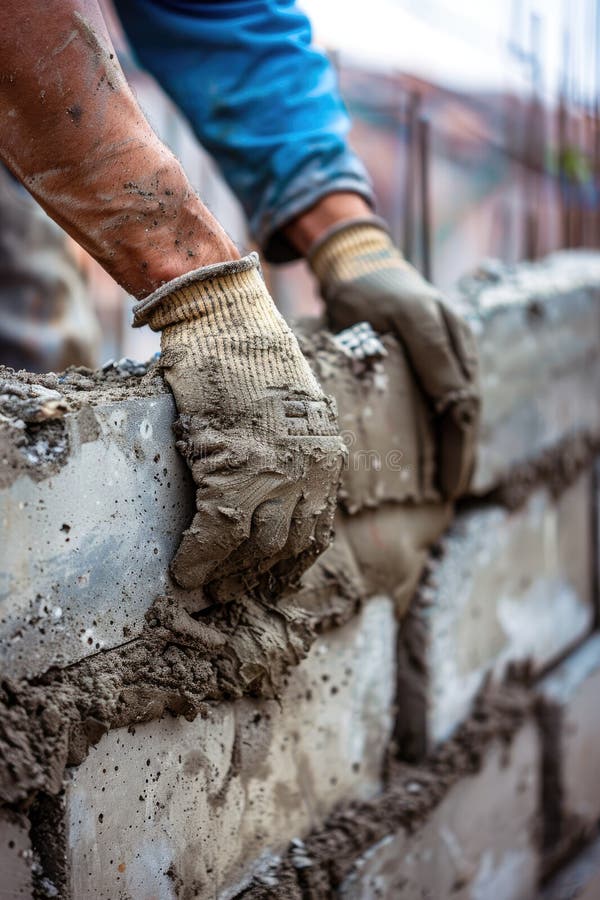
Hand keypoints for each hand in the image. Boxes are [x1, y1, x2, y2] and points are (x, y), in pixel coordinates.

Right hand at [133, 254, 344, 598]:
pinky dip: (196, 559)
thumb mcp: (291, 409)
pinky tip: (182, 570)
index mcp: (325, 459)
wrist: (227, 319)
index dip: (288, 565)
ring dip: (224, 576)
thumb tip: (268, 491)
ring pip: (253, 550)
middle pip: (285, 548)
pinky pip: (215, 534)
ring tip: (203, 586)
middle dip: (254, 577)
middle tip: (227, 591)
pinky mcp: (233, 468)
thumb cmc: (252, 358)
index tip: (267, 581)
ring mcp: (273, 474)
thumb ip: (290, 452)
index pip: (314, 532)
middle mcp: (308, 473)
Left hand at [309, 220, 479, 497]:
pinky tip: (443, 452)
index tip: (446, 485)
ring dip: (458, 446)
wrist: (361, 267)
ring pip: (463, 407)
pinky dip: (449, 427)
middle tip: (450, 494)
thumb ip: (426, 354)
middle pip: (466, 411)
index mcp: (447, 336)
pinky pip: (452, 397)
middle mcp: (458, 345)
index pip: (459, 404)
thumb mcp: (392, 318)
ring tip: (450, 484)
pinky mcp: (443, 356)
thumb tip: (452, 404)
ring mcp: (453, 350)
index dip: (455, 448)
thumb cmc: (366, 293)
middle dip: (460, 456)